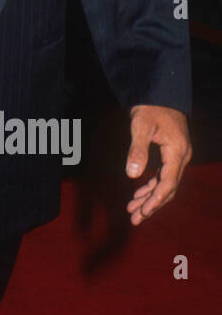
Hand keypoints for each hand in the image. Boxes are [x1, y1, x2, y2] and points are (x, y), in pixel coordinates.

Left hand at [125, 106, 191, 224]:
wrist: (161, 94)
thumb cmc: (150, 108)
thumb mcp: (140, 126)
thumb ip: (137, 150)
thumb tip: (132, 175)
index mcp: (177, 152)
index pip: (168, 183)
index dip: (155, 200)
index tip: (143, 213)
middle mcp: (182, 156)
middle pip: (169, 188)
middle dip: (152, 205)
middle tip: (135, 219)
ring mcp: (179, 156)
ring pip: (167, 184)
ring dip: (150, 198)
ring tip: (133, 211)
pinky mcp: (173, 153)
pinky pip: (165, 176)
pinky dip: (152, 186)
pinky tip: (139, 194)